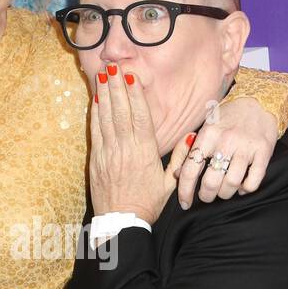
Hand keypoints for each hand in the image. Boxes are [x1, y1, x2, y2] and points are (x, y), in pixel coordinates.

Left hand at [90, 64, 191, 222]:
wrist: (121, 222)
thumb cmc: (148, 203)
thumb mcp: (171, 183)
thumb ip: (181, 157)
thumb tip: (192, 135)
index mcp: (145, 153)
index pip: (140, 117)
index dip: (135, 95)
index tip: (132, 76)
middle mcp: (125, 149)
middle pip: (121, 111)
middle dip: (117, 87)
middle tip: (114, 65)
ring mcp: (108, 153)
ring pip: (106, 118)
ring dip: (105, 95)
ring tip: (103, 74)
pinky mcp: (97, 160)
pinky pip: (95, 132)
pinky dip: (95, 114)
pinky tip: (96, 99)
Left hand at [174, 94, 277, 206]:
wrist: (259, 101)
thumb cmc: (228, 118)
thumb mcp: (207, 128)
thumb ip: (192, 150)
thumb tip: (177, 175)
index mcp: (208, 134)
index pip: (190, 169)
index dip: (185, 191)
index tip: (185, 203)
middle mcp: (226, 140)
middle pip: (211, 182)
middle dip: (206, 196)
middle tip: (207, 196)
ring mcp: (246, 146)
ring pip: (232, 184)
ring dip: (226, 194)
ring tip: (224, 191)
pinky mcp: (264, 151)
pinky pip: (253, 182)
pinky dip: (246, 189)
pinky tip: (243, 186)